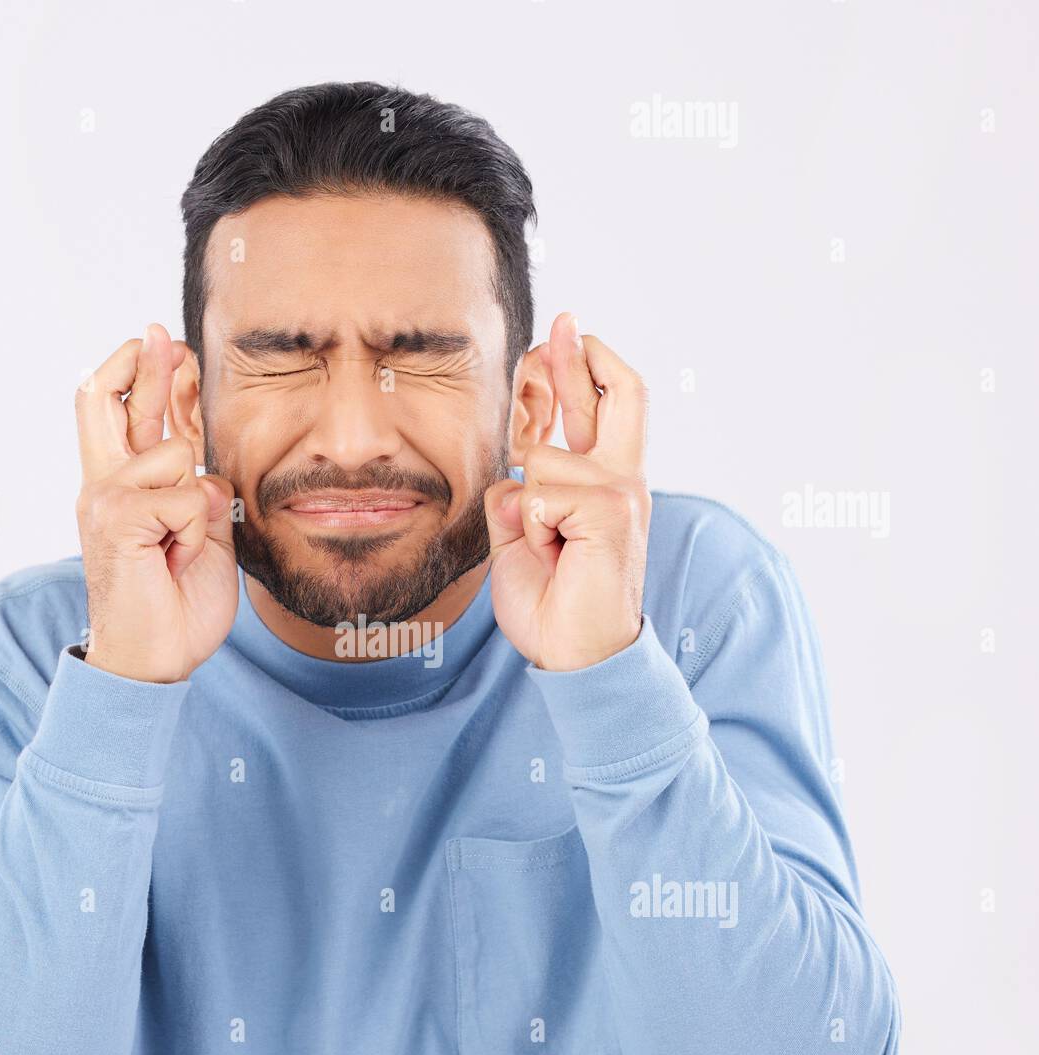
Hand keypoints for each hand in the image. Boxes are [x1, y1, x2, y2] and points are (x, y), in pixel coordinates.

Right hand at [74, 324, 237, 682]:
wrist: (156, 660)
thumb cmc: (177, 604)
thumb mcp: (202, 533)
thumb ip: (199, 490)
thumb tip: (203, 458)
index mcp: (126, 487)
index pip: (133, 415)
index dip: (152, 376)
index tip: (173, 346)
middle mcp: (105, 484)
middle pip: (107, 398)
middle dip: (142, 363)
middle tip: (159, 332)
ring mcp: (103, 498)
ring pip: (174, 452)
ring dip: (197, 506)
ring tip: (181, 550)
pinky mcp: (114, 517)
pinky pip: (182, 497)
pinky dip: (195, 533)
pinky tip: (175, 561)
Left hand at [484, 312, 650, 671]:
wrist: (575, 656)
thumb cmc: (551, 604)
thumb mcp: (521, 539)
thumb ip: (519, 496)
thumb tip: (510, 468)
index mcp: (604, 486)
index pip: (600, 410)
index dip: (575, 371)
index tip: (550, 340)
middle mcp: (622, 481)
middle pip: (619, 392)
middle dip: (579, 356)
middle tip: (560, 320)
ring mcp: (623, 493)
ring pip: (545, 458)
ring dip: (528, 506)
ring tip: (548, 550)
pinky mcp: (613, 511)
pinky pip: (542, 492)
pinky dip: (533, 527)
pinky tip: (555, 556)